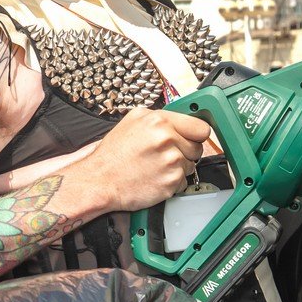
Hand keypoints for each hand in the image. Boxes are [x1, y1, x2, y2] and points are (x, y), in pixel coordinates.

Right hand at [83, 107, 210, 212]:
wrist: (99, 180)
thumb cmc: (114, 154)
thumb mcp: (133, 121)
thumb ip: (160, 118)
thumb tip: (183, 121)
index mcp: (158, 121)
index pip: (201, 127)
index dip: (196, 134)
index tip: (191, 138)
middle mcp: (166, 139)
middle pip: (198, 148)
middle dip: (185, 152)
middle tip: (164, 155)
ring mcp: (170, 161)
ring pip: (191, 165)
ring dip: (178, 168)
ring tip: (155, 167)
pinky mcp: (171, 182)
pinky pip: (183, 182)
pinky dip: (171, 182)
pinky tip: (154, 178)